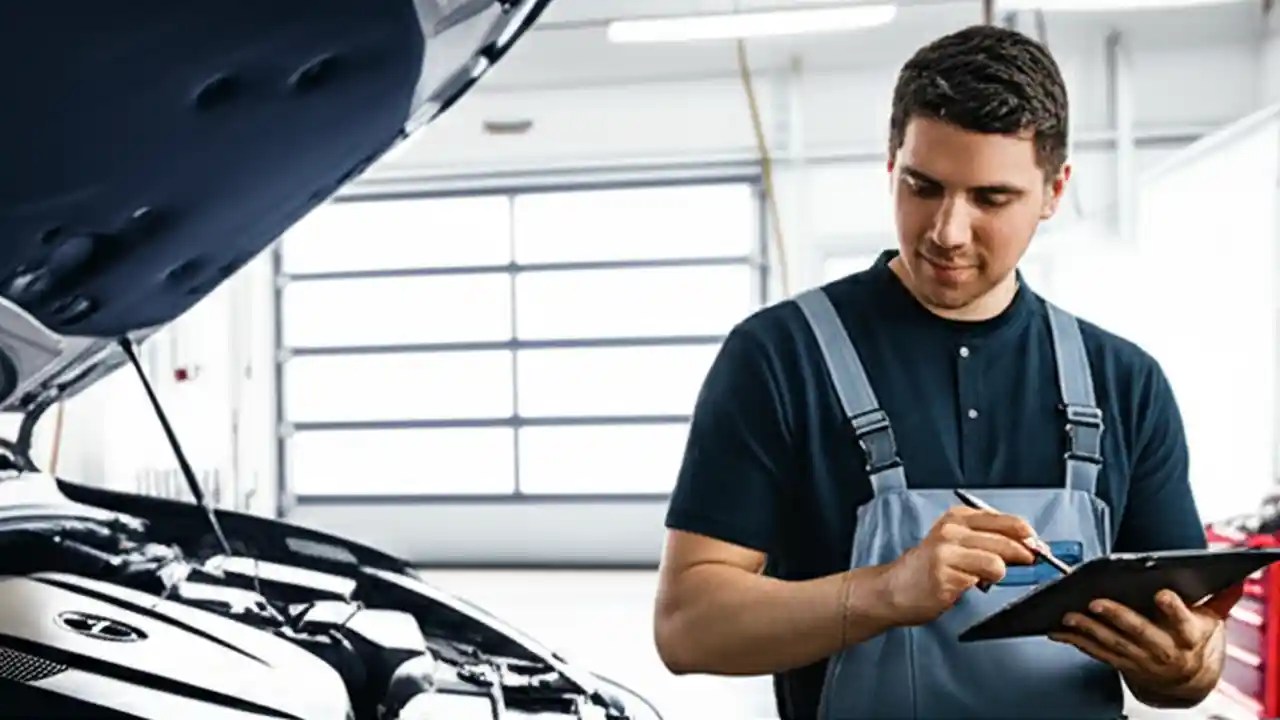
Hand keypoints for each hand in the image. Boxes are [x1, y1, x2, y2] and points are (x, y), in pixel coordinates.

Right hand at [880, 506, 1036, 625]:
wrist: (893, 589)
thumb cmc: (928, 568)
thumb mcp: (956, 542)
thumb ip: (988, 540)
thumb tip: (1029, 545)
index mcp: (957, 517)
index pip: (1007, 521)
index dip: (1028, 536)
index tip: (1037, 547)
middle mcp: (951, 531)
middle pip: (1007, 540)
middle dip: (1024, 554)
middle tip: (1027, 563)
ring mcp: (946, 553)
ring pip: (996, 562)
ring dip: (998, 574)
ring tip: (984, 577)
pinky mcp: (945, 577)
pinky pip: (980, 581)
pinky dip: (980, 586)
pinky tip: (965, 586)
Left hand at [1048, 584, 1240, 701]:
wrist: (1187, 679)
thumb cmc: (1194, 639)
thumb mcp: (1211, 620)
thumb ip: (1220, 599)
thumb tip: (1236, 578)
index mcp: (1188, 636)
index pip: (1183, 621)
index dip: (1173, 610)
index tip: (1163, 594)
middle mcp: (1163, 651)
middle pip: (1140, 633)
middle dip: (1118, 617)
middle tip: (1097, 602)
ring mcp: (1140, 660)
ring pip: (1112, 644)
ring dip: (1088, 630)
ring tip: (1069, 615)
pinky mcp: (1121, 664)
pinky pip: (1096, 653)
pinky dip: (1076, 641)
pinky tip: (1059, 630)